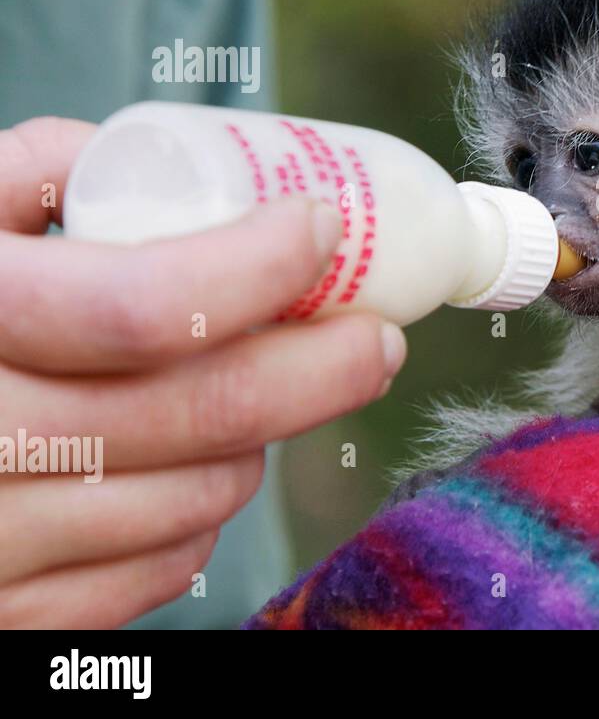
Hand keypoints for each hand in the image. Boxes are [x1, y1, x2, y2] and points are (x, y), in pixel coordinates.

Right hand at [0, 117, 406, 626]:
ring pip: (198, 494)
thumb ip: (27, 173)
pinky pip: (160, 571)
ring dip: (257, 439)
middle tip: (375, 335)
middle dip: (321, 368)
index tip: (323, 226)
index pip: (144, 306)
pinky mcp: (10, 621)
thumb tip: (154, 164)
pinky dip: (199, 512)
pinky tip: (185, 464)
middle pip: (203, 414)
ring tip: (255, 393)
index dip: (260, 266)